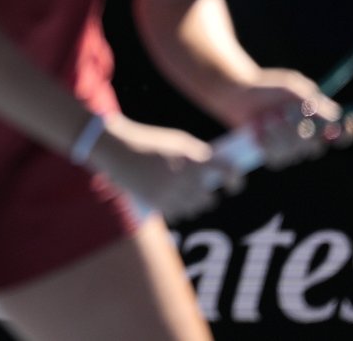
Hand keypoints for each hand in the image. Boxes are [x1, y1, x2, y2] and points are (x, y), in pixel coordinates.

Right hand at [86, 113, 246, 222]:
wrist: (117, 149)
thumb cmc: (150, 141)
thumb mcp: (177, 140)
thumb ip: (197, 152)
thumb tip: (213, 168)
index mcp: (192, 160)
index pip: (226, 170)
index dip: (235, 177)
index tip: (234, 182)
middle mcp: (184, 180)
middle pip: (207, 197)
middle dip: (207, 193)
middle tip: (206, 189)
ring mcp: (169, 194)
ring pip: (192, 208)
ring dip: (193, 203)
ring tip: (188, 194)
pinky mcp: (155, 204)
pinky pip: (176, 213)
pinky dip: (178, 209)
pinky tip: (174, 200)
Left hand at [224, 69, 352, 169]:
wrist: (236, 92)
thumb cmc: (267, 87)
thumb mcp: (293, 89)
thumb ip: (315, 104)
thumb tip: (336, 120)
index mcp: (315, 119)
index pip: (339, 133)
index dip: (347, 134)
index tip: (348, 125)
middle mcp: (305, 136)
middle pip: (315, 147)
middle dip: (297, 131)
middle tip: (281, 113)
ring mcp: (288, 147)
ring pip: (294, 154)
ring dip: (278, 135)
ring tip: (265, 118)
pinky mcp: (270, 153)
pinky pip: (277, 160)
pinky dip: (267, 144)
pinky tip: (258, 131)